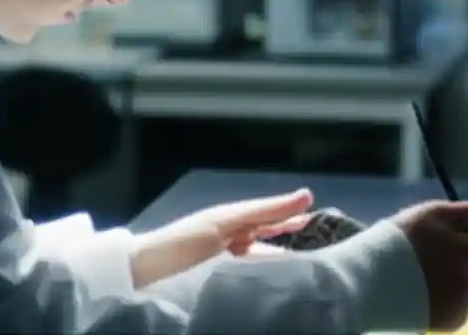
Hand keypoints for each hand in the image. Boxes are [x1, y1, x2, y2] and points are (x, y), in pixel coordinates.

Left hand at [130, 189, 314, 287]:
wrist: (150, 265)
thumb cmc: (187, 239)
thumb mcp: (228, 222)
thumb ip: (265, 211)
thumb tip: (305, 195)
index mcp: (232, 214)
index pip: (268, 210)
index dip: (290, 210)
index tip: (315, 210)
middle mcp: (229, 228)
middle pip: (264, 226)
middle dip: (287, 227)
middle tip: (317, 231)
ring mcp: (222, 249)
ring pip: (258, 246)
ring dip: (278, 249)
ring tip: (302, 255)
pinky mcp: (216, 268)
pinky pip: (246, 263)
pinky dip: (262, 265)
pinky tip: (271, 273)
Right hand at [392, 200, 467, 331]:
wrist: (364, 284)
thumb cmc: (391, 243)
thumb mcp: (428, 215)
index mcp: (464, 232)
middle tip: (446, 259)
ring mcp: (467, 291)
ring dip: (465, 279)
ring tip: (429, 277)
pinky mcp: (459, 316)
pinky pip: (464, 304)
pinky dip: (452, 299)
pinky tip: (427, 293)